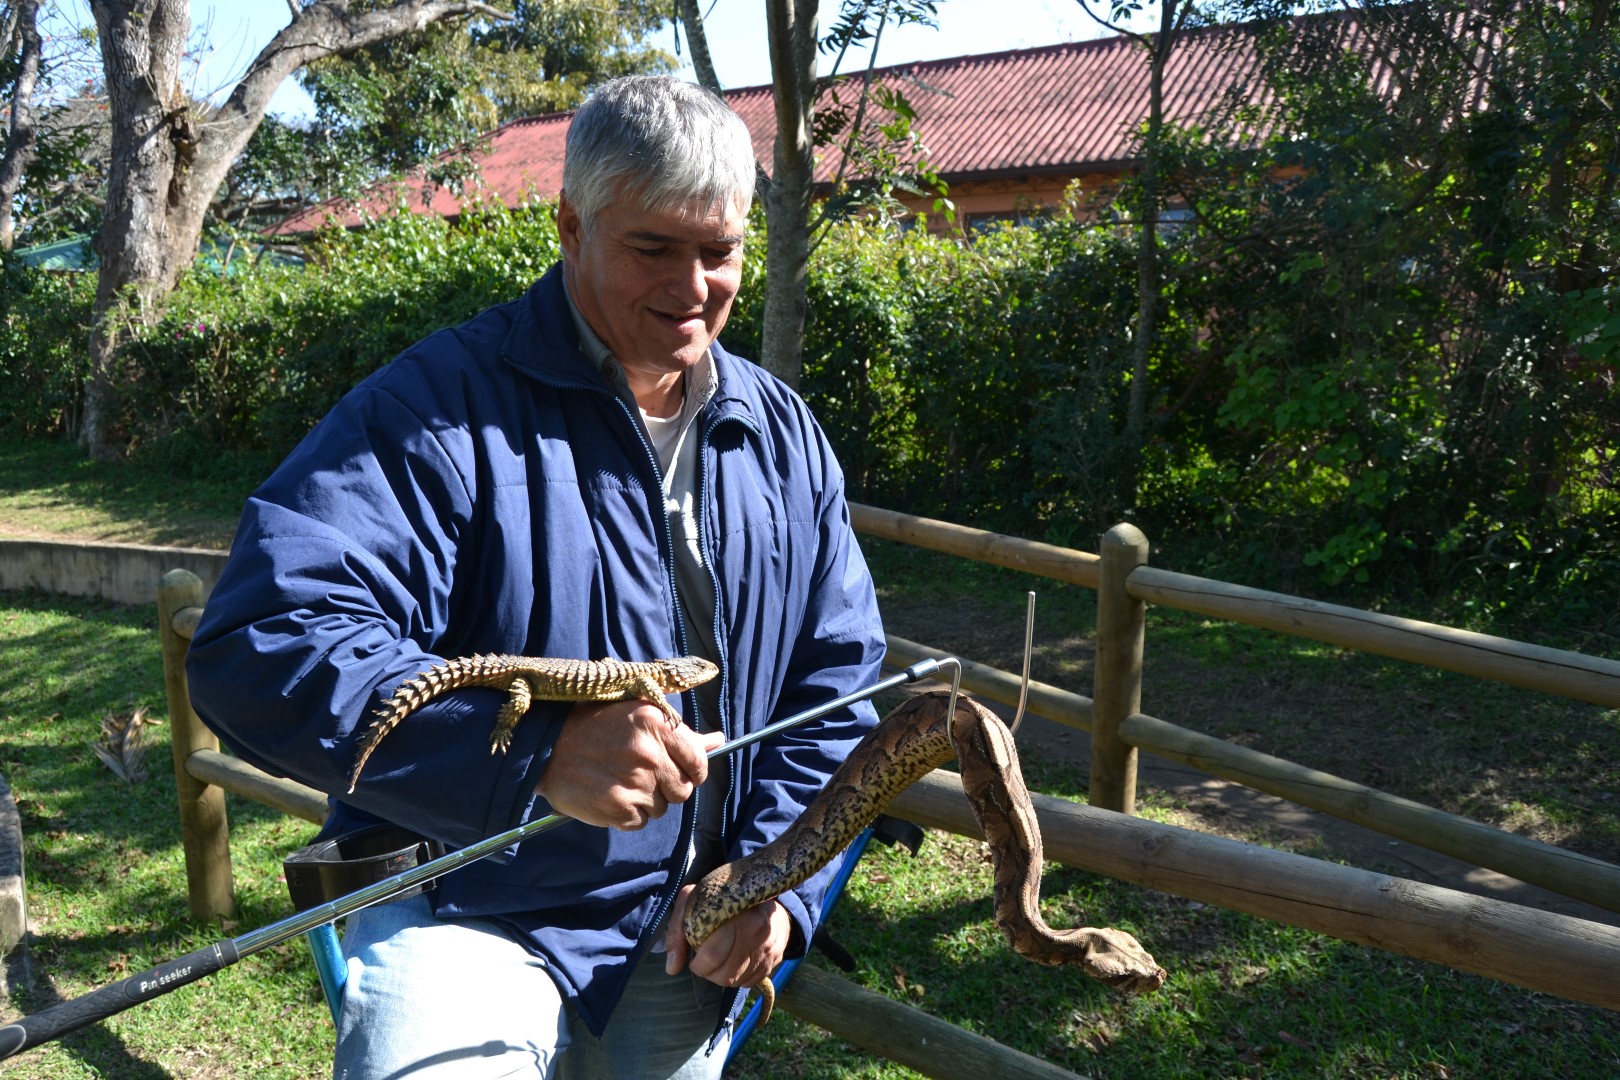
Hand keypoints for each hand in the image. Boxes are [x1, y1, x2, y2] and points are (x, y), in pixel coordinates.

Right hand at [536, 700, 722, 829]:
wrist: (545, 747)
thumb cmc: (593, 725)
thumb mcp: (637, 713)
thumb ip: (680, 732)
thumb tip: (718, 741)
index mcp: (656, 725)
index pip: (699, 762)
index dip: (692, 769)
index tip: (678, 769)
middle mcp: (649, 755)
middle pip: (683, 790)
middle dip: (668, 786)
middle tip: (641, 773)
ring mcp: (634, 784)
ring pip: (662, 808)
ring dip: (646, 800)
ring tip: (620, 780)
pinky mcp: (617, 809)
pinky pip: (640, 821)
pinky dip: (628, 813)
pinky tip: (611, 793)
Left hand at [663, 884, 791, 985]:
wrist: (765, 890)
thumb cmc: (724, 896)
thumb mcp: (694, 901)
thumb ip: (677, 932)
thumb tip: (672, 968)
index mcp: (738, 917)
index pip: (713, 956)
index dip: (698, 964)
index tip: (695, 958)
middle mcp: (759, 935)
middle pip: (725, 975)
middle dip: (709, 973)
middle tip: (705, 961)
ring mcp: (770, 949)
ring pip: (738, 982)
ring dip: (722, 976)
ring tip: (719, 960)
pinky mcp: (776, 959)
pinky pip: (751, 982)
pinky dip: (738, 977)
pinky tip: (733, 961)